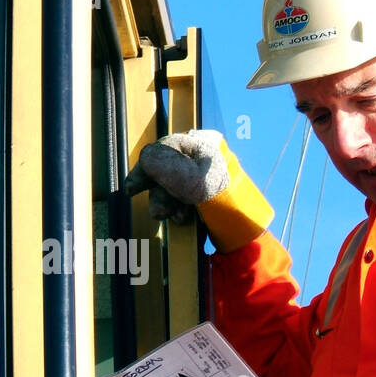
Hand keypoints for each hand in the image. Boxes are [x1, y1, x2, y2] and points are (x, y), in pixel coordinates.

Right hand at [125, 130, 273, 251]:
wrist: (243, 231)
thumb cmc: (222, 201)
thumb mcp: (190, 179)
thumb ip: (161, 163)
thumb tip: (145, 160)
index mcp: (204, 145)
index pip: (164, 149)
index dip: (146, 168)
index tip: (133, 188)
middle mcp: (203, 157)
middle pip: (164, 170)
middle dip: (159, 193)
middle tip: (160, 211)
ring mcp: (203, 176)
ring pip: (170, 186)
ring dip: (167, 203)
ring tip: (178, 217)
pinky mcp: (203, 195)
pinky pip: (179, 199)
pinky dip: (176, 209)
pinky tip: (182, 218)